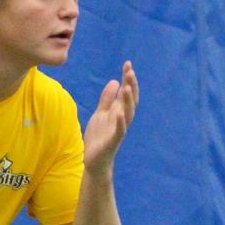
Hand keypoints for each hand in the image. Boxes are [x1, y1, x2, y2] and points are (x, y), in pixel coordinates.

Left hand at [83, 60, 137, 174]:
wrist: (94, 160)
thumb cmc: (98, 138)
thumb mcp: (100, 114)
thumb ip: (107, 99)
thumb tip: (114, 81)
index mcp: (118, 112)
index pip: (126, 93)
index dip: (128, 79)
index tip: (128, 64)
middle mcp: (121, 119)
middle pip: (130, 100)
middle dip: (131, 86)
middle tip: (131, 71)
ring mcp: (118, 130)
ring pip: (127, 114)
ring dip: (128, 101)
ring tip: (127, 87)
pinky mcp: (113, 142)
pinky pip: (119, 131)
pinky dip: (120, 122)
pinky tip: (119, 112)